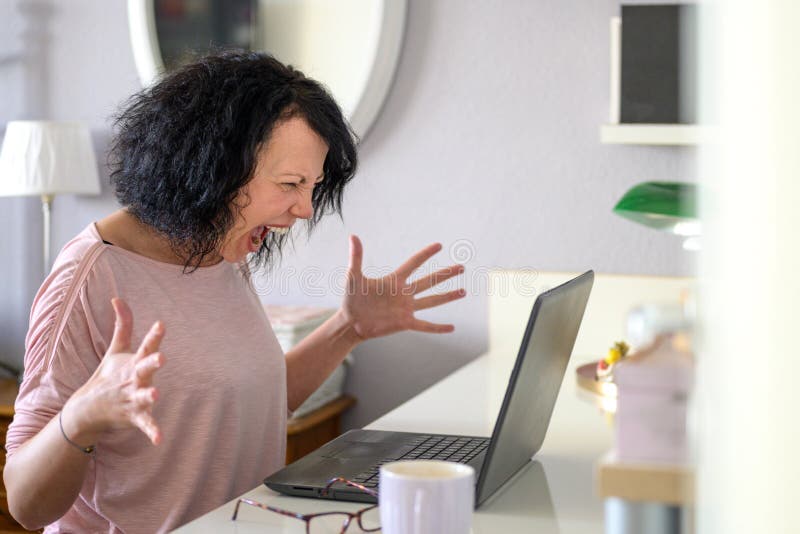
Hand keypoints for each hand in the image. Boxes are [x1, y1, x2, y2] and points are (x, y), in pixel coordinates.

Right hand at [62, 298, 165, 445]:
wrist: (87, 410)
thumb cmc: (108, 376)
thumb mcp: (116, 350)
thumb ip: (123, 325)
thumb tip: (118, 298)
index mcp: (132, 363)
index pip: (145, 346)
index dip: (154, 335)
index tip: (162, 324)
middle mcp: (133, 379)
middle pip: (143, 369)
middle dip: (151, 363)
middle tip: (161, 358)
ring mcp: (132, 398)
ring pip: (142, 396)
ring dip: (148, 396)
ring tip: (156, 393)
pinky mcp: (134, 417)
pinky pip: (145, 424)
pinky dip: (152, 431)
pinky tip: (159, 439)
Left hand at [341, 235, 465, 339]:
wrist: (350, 322)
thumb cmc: (351, 299)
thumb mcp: (354, 277)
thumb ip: (356, 257)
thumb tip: (353, 235)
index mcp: (394, 280)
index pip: (414, 264)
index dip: (425, 255)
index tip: (439, 245)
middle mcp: (404, 293)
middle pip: (429, 281)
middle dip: (446, 274)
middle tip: (462, 267)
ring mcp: (406, 308)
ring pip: (432, 301)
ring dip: (448, 297)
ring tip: (463, 291)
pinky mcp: (405, 323)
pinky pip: (425, 325)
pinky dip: (438, 327)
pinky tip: (452, 328)